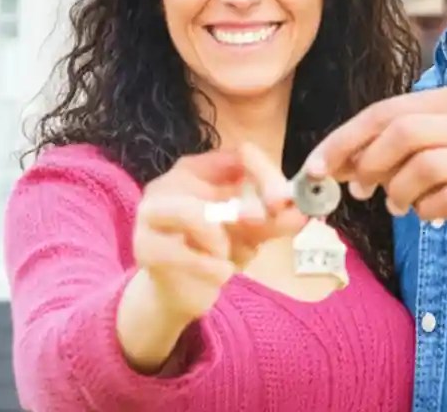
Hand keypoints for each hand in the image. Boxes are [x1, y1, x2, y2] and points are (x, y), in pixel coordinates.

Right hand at [131, 145, 302, 322]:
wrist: (177, 292)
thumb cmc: (211, 252)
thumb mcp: (249, 234)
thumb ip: (273, 222)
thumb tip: (301, 213)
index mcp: (198, 170)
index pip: (239, 154)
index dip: (266, 174)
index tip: (285, 202)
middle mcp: (170, 183)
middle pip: (217, 184)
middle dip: (249, 210)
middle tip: (262, 229)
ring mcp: (151, 213)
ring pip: (194, 214)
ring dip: (221, 240)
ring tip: (225, 257)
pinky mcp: (145, 246)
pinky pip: (184, 253)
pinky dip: (210, 268)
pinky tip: (218, 274)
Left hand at [302, 86, 446, 241]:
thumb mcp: (423, 145)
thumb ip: (380, 148)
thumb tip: (327, 166)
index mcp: (446, 101)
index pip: (383, 113)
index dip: (343, 141)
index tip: (314, 169)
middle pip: (403, 134)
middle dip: (370, 164)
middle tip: (360, 189)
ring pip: (425, 167)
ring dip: (398, 192)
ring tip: (397, 204)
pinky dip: (426, 211)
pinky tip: (426, 213)